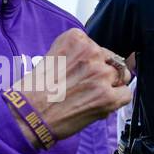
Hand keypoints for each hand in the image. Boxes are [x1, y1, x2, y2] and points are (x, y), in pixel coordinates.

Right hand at [9, 29, 130, 145]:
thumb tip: (100, 62)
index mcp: (76, 39)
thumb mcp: (53, 56)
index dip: (92, 63)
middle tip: (86, 88)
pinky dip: (117, 101)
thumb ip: (77, 55)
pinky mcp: (107, 97)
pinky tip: (100, 105)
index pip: (99, 48)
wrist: (27, 115)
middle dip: (103, 74)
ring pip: (122, 77)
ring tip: (90, 97)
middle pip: (113, 61)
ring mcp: (101, 75)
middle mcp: (91, 52)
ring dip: (110, 87)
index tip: (79, 74)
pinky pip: (126, 94)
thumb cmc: (35, 90)